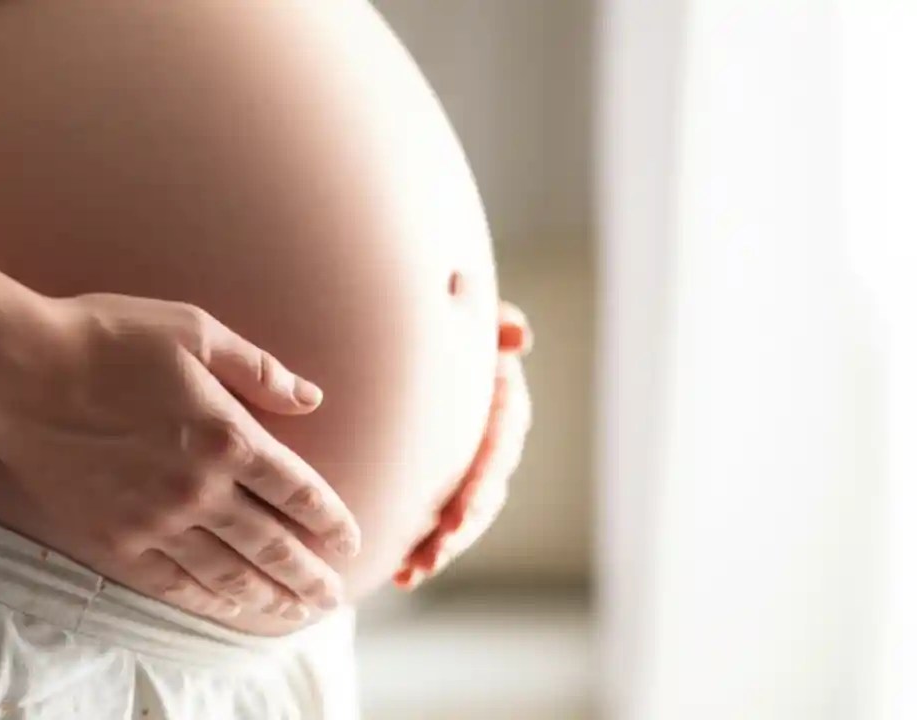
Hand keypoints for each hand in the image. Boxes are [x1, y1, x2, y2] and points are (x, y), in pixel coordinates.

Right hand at [0, 292, 359, 621]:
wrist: (19, 368)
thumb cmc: (110, 337)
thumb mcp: (196, 331)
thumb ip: (258, 370)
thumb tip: (311, 398)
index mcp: (229, 436)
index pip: (298, 491)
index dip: (331, 521)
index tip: (350, 541)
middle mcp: (199, 488)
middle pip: (272, 544)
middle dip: (308, 575)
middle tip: (332, 598)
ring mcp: (155, 519)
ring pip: (227, 571)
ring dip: (267, 595)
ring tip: (294, 611)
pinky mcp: (113, 536)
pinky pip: (172, 580)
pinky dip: (206, 598)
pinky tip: (228, 606)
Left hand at [394, 301, 532, 588]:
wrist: (415, 340)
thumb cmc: (447, 322)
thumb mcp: (468, 312)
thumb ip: (491, 320)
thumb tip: (518, 336)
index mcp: (502, 401)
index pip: (499, 444)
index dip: (481, 483)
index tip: (457, 515)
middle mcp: (495, 440)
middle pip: (486, 493)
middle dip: (461, 530)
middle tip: (431, 557)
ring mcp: (472, 466)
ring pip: (464, 517)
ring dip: (441, 549)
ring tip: (411, 574)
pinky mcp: (447, 482)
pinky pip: (440, 521)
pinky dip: (422, 549)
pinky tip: (398, 576)